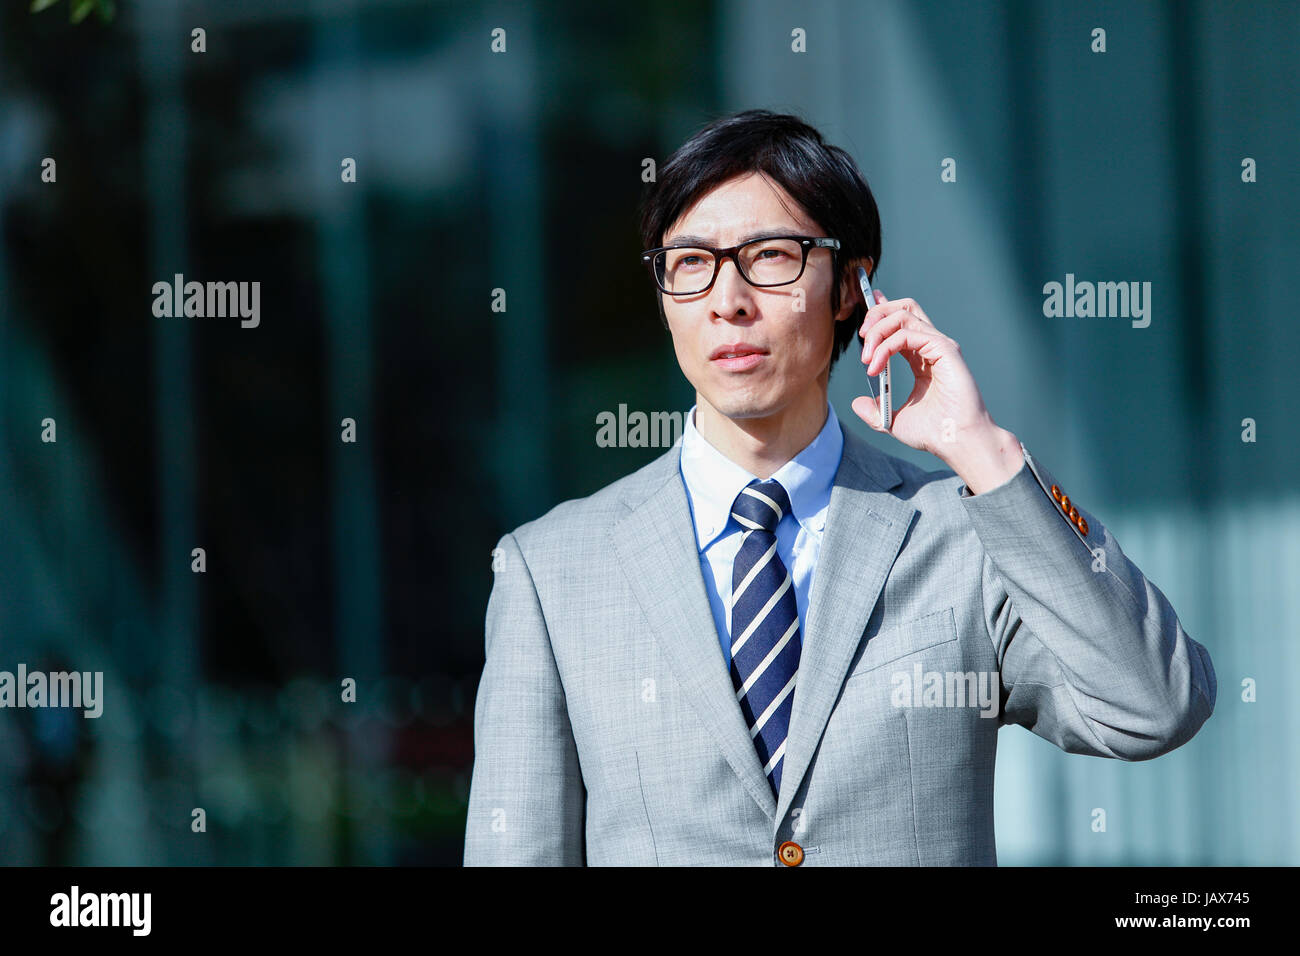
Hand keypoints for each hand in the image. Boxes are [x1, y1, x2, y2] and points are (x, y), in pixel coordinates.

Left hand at [851, 288, 1022, 493]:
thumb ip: (875, 411)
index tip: (862, 321)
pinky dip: (885, 346)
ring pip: (903, 314)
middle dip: (877, 314)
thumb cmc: (934, 433)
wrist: (956, 442)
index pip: (900, 325)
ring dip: (877, 330)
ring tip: (866, 357)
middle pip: (903, 308)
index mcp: (921, 357)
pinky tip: (875, 366)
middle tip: (862, 337)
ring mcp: (939, 345)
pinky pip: (907, 334)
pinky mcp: (944, 349)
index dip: (880, 315)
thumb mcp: (892, 420)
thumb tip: (857, 403)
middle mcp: (931, 346)